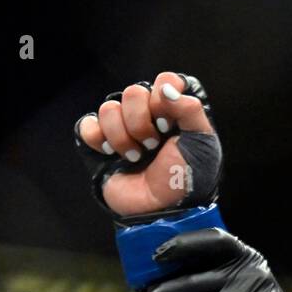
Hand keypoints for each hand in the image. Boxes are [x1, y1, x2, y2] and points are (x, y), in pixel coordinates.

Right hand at [75, 71, 219, 219]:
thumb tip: (165, 88)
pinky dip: (98, 139)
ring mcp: (123, 131)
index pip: (164, 80)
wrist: (163, 211)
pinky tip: (112, 154)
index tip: (169, 123)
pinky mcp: (101, 146)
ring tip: (137, 157)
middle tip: (153, 145)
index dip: (163, 97)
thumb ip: (191, 108)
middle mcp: (147, 117)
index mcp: (172, 113)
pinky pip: (88, 125)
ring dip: (124, 138)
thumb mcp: (203, 143)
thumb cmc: (185, 180)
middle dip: (142, 123)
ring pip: (109, 108)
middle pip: (133, 92)